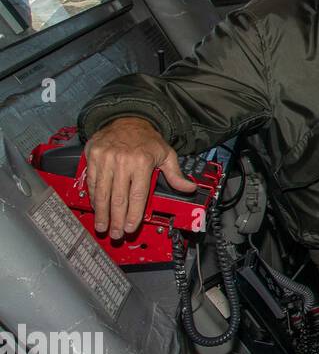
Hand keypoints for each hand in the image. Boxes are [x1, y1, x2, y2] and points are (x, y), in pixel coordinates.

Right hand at [84, 116, 196, 239]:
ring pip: (102, 192)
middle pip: (119, 197)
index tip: (131, 228)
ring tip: (103, 227)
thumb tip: (190, 188)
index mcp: (143, 162)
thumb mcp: (167, 154)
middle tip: (115, 235)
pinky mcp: (93, 156)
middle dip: (117, 219)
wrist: (128, 118)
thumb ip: (176, 174)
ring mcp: (105, 158)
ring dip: (102, 213)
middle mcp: (123, 161)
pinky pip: (92, 181)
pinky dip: (93, 196)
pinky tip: (96, 208)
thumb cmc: (148, 140)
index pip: (138, 195)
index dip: (134, 214)